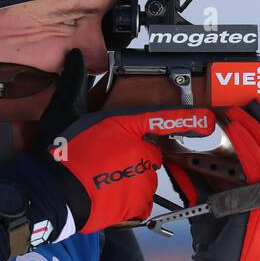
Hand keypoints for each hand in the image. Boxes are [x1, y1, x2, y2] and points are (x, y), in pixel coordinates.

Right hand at [0, 49, 216, 234]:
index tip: (207, 120)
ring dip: (126, 178)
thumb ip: (75, 83)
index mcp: (125, 126)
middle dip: (127, 155)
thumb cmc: (59, 153)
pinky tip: (105, 195)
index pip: (163, 118)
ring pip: (143, 176)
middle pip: (145, 151)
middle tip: (99, 161)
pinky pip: (140, 200)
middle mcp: (140, 151)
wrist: (52, 194)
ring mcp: (143, 179)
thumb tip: (76, 57)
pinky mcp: (139, 203)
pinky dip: (126, 200)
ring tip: (98, 180)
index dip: (188, 118)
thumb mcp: (63, 111)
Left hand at [164, 100, 259, 260]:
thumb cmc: (220, 234)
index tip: (254, 105)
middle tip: (245, 102)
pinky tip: (231, 132)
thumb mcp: (213, 195)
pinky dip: (245, 145)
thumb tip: (178, 148)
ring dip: (253, 127)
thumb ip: (202, 172)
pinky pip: (259, 167)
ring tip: (234, 112)